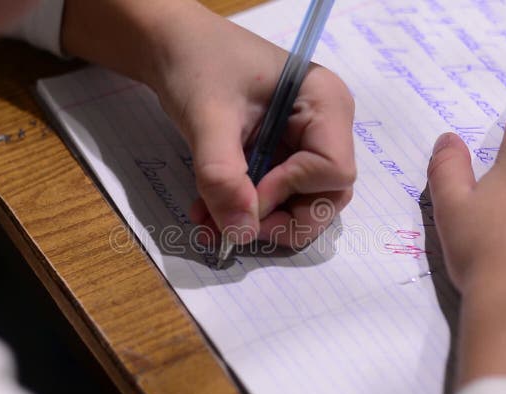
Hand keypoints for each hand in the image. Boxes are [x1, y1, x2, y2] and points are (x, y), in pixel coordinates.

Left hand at [149, 3, 355, 246]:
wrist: (172, 47)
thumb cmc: (196, 63)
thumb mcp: (207, 117)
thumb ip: (222, 176)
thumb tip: (240, 233)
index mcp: (325, 103)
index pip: (333, 170)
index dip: (291, 191)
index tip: (246, 192)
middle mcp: (325, 128)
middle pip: (326, 198)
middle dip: (280, 221)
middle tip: (233, 229)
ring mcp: (304, 146)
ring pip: (301, 206)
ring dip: (257, 223)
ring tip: (210, 223)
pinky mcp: (282, 159)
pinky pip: (275, 199)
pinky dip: (245, 213)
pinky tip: (209, 213)